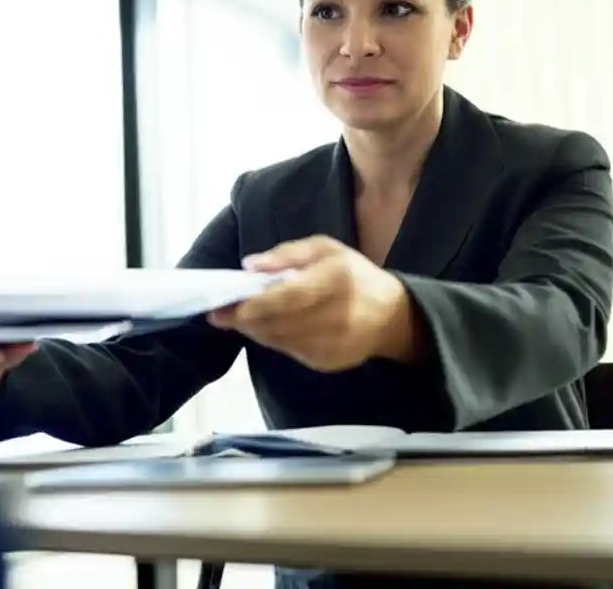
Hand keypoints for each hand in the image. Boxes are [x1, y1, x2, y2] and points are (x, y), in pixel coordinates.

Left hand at [206, 236, 422, 371]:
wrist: (391, 316)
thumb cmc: (353, 275)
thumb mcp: (325, 249)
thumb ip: (287, 255)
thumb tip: (249, 265)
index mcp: (336, 280)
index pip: (289, 297)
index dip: (256, 305)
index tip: (227, 307)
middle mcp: (337, 316)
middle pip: (278, 323)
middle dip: (245, 320)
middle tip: (221, 314)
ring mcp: (333, 344)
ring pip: (279, 341)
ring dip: (255, 330)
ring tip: (243, 318)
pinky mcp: (327, 363)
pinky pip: (289, 352)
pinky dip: (274, 339)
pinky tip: (271, 327)